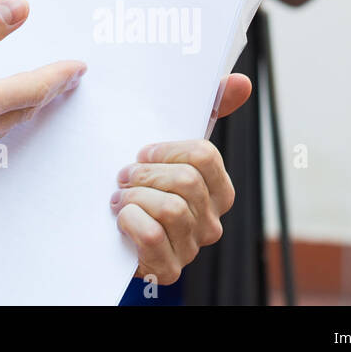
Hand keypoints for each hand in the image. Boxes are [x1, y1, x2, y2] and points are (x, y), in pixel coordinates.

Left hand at [112, 73, 251, 284]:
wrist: (109, 230)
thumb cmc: (144, 182)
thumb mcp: (169, 146)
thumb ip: (209, 110)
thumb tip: (241, 81)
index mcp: (218, 190)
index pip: (204, 156)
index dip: (167, 150)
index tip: (143, 151)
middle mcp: (211, 222)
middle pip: (186, 182)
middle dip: (146, 174)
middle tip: (124, 175)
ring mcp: (191, 248)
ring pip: (170, 208)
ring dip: (134, 197)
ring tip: (120, 198)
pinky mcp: (168, 270)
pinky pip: (151, 236)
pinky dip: (129, 222)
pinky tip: (120, 219)